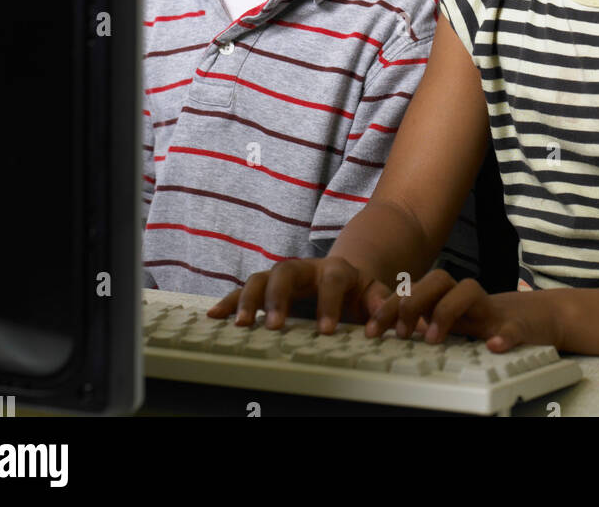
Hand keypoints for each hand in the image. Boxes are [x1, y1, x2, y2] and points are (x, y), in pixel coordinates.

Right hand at [207, 257, 390, 332]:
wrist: (343, 275)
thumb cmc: (359, 291)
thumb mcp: (376, 294)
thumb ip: (383, 306)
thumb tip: (382, 327)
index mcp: (337, 269)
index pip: (333, 280)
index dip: (330, 303)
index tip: (327, 331)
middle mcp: (306, 268)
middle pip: (288, 271)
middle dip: (280, 297)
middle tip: (276, 326)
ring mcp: (283, 277)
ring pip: (261, 278)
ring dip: (249, 300)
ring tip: (243, 325)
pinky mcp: (266, 289)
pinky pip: (243, 291)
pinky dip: (229, 301)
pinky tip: (215, 315)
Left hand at [367, 271, 563, 351]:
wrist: (538, 320)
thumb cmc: (485, 323)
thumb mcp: (452, 324)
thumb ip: (423, 322)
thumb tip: (383, 329)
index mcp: (446, 298)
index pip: (415, 289)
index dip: (391, 305)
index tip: (371, 329)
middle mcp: (466, 298)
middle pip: (437, 280)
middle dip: (413, 301)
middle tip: (398, 331)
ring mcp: (492, 309)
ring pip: (469, 292)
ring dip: (447, 311)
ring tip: (433, 338)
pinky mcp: (520, 326)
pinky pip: (512, 327)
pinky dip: (504, 335)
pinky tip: (495, 345)